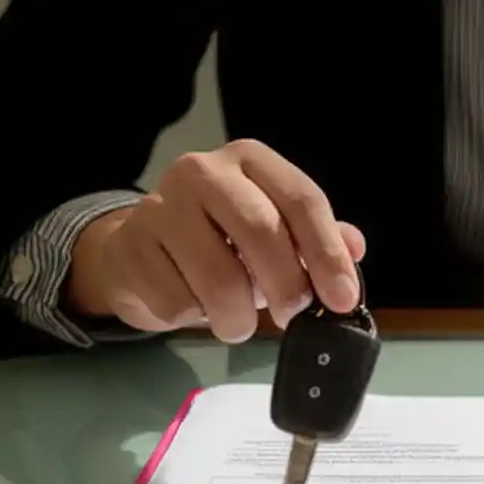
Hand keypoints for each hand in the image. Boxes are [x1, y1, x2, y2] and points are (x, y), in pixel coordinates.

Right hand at [66, 139, 365, 341]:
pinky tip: (194, 305)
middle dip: (288, 286)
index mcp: (251, 160)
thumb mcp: (276, 233)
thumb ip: (317, 240)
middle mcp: (204, 171)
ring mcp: (160, 205)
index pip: (302, 199)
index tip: (342, 300)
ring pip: (218, 277)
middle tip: (293, 317)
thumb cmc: (222, 241)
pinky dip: (195, 319)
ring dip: (239, 317)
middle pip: (261, 229)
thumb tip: (354, 248)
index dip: (328, 253)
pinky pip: (177, 302)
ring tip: (239, 322)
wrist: (143, 249)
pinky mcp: (130, 246)